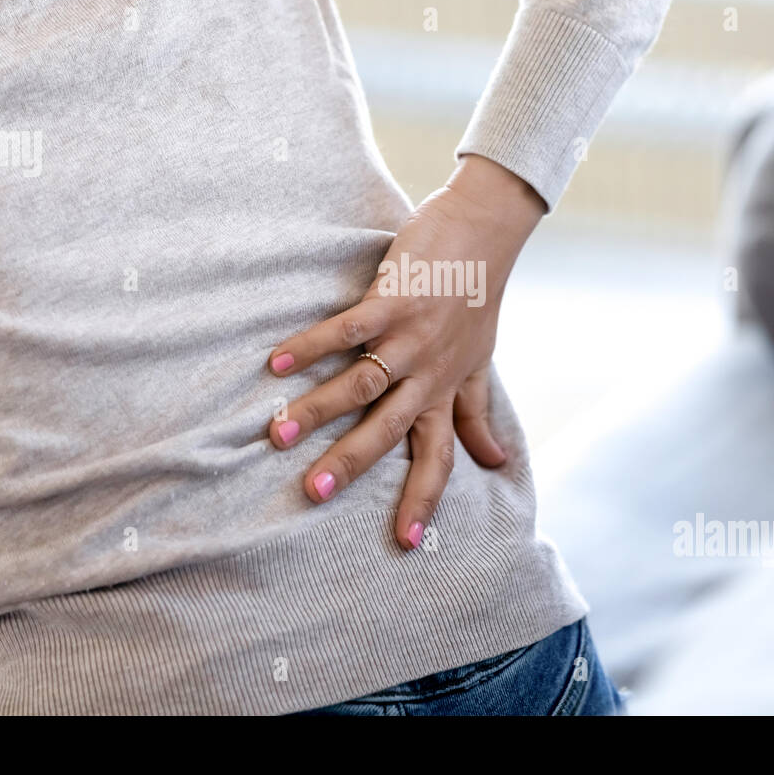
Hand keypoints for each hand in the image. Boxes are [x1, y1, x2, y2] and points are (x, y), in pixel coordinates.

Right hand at [266, 154, 544, 548]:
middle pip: (388, 428)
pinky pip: (347, 329)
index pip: (438, 457)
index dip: (423, 500)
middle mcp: (428, 372)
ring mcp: (409, 336)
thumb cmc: (478, 299)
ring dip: (318, 409)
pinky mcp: (392, 300)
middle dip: (351, 462)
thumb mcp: (480, 363)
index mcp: (445, 391)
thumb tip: (496, 462)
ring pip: (360, 383)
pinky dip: (312, 346)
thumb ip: (477, 414)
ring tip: (277, 435)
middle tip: (313, 494)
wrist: (486, 232)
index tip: (405, 542)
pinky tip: (278, 364)